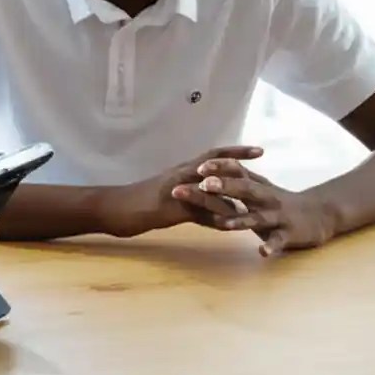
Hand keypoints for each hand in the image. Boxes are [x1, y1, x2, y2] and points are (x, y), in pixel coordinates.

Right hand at [97, 146, 263, 237]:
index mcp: (182, 171)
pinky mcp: (169, 208)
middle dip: (237, 156)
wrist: (114, 208)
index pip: (212, 156)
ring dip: (229, 188)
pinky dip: (213, 217)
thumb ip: (200, 206)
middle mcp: (180, 175)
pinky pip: (196, 212)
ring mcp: (175, 190)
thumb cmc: (141, 204)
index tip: (257, 149)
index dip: (234, 151)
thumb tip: (226, 211)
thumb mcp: (174, 203)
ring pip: (206, 185)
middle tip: (260, 152)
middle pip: (212, 162)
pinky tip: (230, 225)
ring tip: (251, 190)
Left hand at [180, 158, 338, 255]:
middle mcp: (266, 198)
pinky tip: (262, 252)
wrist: (318, 214)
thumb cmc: (280, 202)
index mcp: (256, 186)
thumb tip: (206, 170)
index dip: (218, 169)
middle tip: (203, 184)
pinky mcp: (289, 234)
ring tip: (223, 223)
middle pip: (244, 190)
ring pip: (258, 218)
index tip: (197, 168)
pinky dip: (271, 246)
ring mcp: (278, 216)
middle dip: (224, 187)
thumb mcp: (259, 187)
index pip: (236, 171)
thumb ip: (236, 178)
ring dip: (241, 220)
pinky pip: (278, 241)